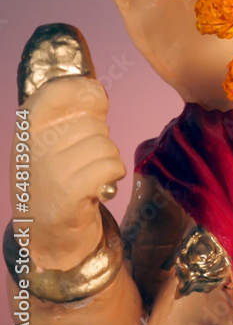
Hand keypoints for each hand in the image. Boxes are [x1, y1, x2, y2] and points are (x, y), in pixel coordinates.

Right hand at [14, 76, 125, 269]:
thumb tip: (95, 90)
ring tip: (89, 177)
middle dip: (100, 142)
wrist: (47, 235)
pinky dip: (112, 175)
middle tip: (83, 163)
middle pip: (93, 124)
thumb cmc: (56, 183)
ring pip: (105, 146)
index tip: (96, 103)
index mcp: (27, 129)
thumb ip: (70, 116)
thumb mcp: (52, 144)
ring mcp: (50, 169)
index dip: (86, 94)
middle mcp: (34, 146)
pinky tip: (100, 187)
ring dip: (107, 162)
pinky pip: (110, 166)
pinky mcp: (69, 191)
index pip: (58, 91)